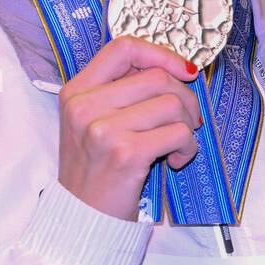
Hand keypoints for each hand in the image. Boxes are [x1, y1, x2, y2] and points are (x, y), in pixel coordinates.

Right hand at [58, 36, 201, 219]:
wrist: (84, 217)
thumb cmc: (99, 168)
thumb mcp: (95, 121)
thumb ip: (125, 91)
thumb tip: (181, 70)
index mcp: (76, 90)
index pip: (123, 47)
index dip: (161, 54)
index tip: (184, 71)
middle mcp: (84, 106)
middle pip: (157, 77)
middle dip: (186, 98)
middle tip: (186, 121)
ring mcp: (102, 130)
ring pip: (173, 104)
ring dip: (188, 125)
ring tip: (178, 144)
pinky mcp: (125, 154)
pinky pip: (178, 133)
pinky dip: (188, 147)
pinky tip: (176, 160)